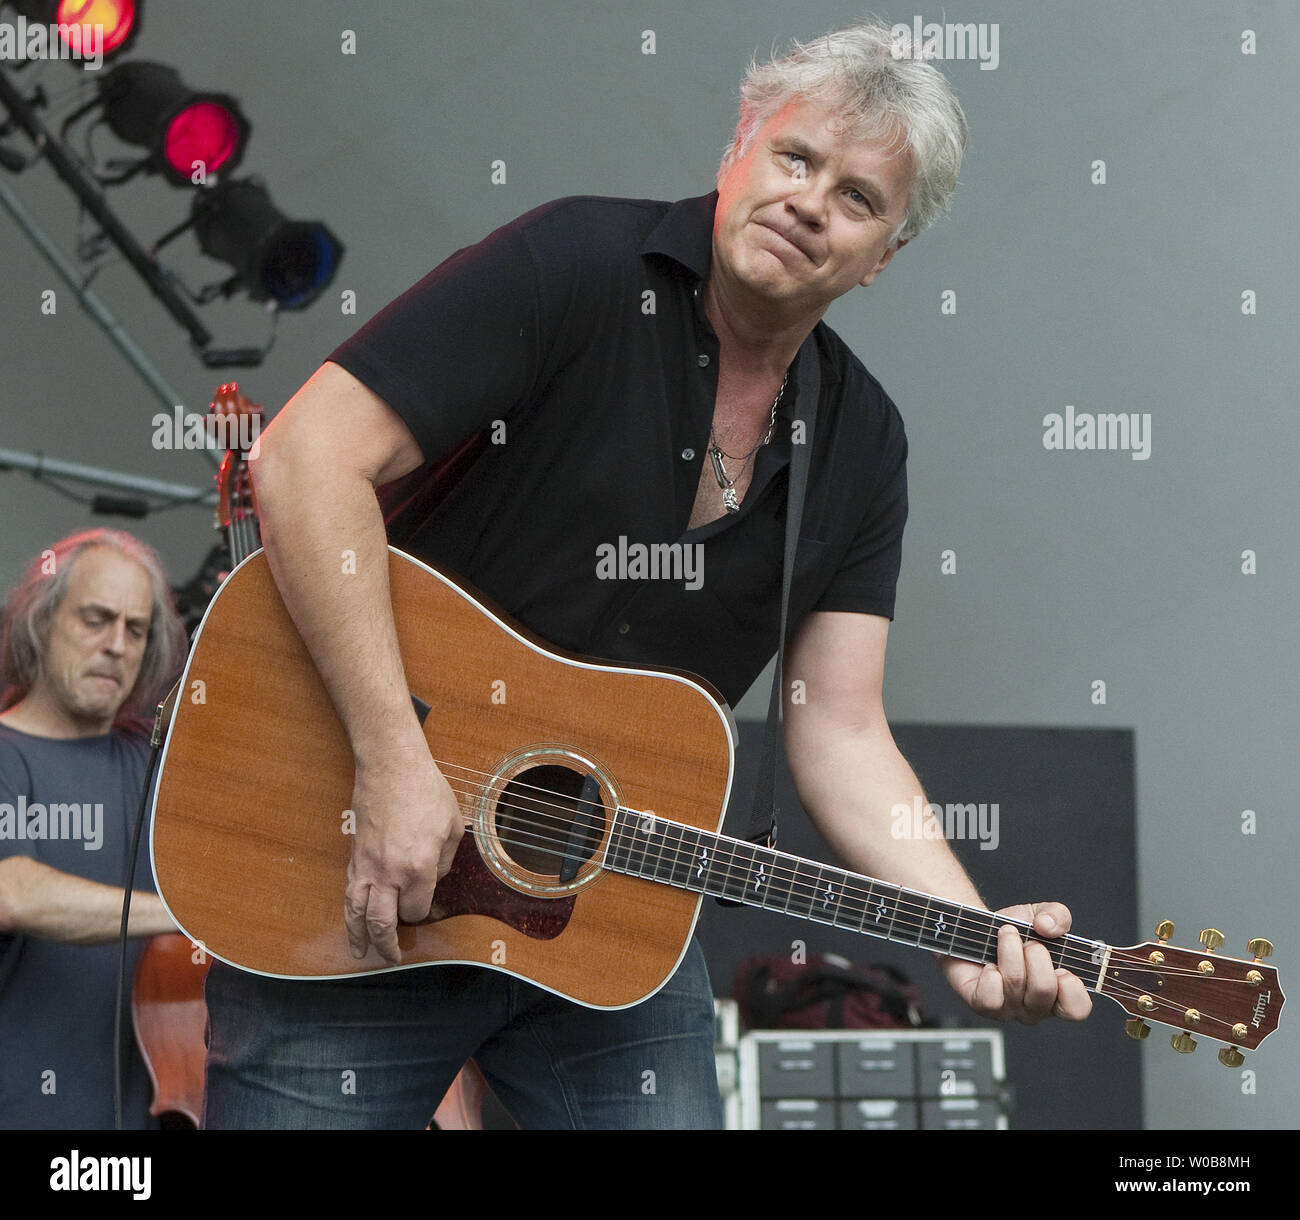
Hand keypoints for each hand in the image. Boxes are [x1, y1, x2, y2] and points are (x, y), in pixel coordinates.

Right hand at [343, 744, 463, 964]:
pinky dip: (349, 912)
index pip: (417, 909)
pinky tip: (352, 921)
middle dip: (387, 946)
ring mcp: (368, 866)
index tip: (423, 908)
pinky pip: (349, 893)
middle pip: (383, 922)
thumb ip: (447, 859)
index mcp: (419, 867)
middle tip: (392, 960)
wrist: (391, 766)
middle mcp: (390, 872)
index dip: (421, 913)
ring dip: (359, 937)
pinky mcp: (354, 856)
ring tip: (360, 954)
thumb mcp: (453, 825)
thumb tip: (435, 878)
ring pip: (357, 912)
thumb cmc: (426, 791)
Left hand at [940, 902, 1092, 1023]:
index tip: (1062, 966)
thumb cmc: (1015, 931)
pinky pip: (990, 997)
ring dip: (1010, 949)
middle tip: (1028, 942)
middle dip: (1035, 954)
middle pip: (1044, 990)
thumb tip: (1048, 927)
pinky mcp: (982, 1005)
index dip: (1072, 989)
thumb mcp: (1041, 916)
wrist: (977, 930)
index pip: (1076, 1009)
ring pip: (1014, 983)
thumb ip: (1058, 916)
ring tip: (1006, 935)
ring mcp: (1009, 1010)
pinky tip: (989, 963)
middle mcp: (1035, 1007)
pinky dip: (989, 972)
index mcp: (1058, 993)